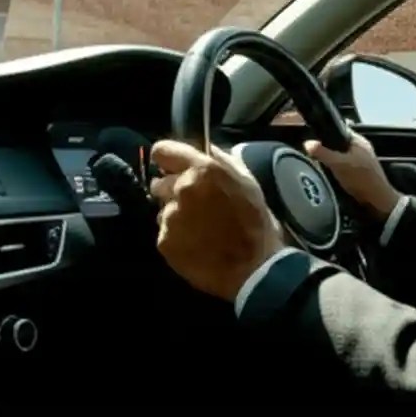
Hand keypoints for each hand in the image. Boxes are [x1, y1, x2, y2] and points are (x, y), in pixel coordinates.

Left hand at [149, 140, 286, 301]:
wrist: (255, 268)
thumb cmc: (256, 222)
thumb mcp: (247, 181)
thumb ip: (222, 159)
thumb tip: (204, 148)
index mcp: (203, 170)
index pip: (162, 150)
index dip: (168, 158)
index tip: (173, 166)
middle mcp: (181, 189)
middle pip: (159, 183)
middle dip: (173, 191)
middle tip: (195, 205)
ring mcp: (170, 217)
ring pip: (163, 210)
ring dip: (176, 216)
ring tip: (200, 229)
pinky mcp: (164, 242)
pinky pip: (165, 233)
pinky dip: (177, 238)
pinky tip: (197, 245)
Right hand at [304, 131, 400, 220]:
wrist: (377, 201)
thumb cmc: (360, 179)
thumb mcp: (338, 164)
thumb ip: (322, 153)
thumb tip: (307, 143)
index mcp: (359, 140)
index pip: (339, 129)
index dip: (326, 132)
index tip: (313, 139)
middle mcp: (361, 148)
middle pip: (338, 144)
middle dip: (327, 149)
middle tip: (314, 155)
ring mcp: (362, 161)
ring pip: (341, 156)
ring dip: (332, 161)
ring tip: (320, 165)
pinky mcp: (361, 173)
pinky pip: (344, 167)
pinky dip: (337, 170)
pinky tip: (331, 176)